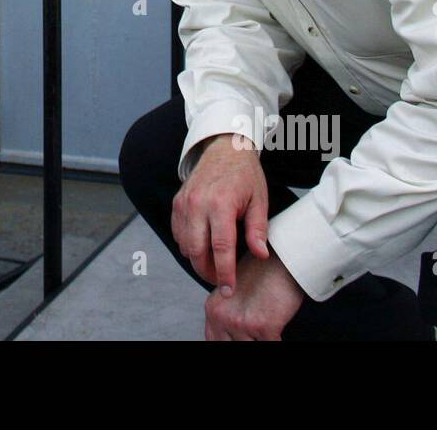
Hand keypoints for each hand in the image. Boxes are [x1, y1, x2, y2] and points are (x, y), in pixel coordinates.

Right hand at [171, 133, 269, 289]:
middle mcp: (198, 204)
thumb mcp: (259, 200)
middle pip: (196, 251)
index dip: (224, 272)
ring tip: (214, 264)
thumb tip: (259, 255)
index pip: (221, 248)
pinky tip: (202, 245)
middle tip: (221, 281)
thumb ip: (257, 229)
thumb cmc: (245, 175)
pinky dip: (187, 245)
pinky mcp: (177, 203)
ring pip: (184, 245)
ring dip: (197, 260)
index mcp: (221, 204)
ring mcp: (184, 203)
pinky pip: (177, 233)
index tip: (228, 288)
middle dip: (207, 272)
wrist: (224, 148)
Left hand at [204, 252, 304, 340]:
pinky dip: (276, 340)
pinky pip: (270, 345)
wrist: (281, 256)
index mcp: (213, 309)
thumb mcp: (234, 291)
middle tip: (257, 335)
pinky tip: (279, 332)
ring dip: (261, 339)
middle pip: (230, 346)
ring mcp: (241, 322)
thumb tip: (231, 336)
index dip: (229, 342)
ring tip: (268, 332)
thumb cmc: (263, 271)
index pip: (213, 341)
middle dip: (247, 341)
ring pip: (250, 347)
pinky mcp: (263, 325)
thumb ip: (227, 312)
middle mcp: (222, 316)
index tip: (241, 338)